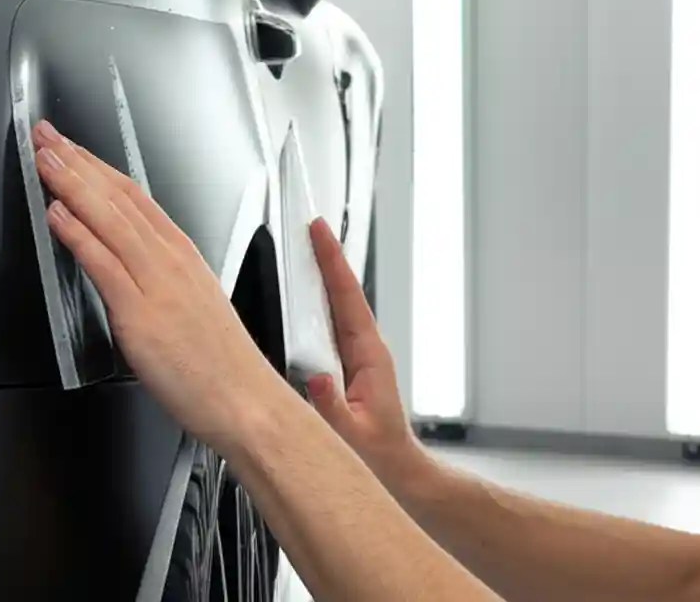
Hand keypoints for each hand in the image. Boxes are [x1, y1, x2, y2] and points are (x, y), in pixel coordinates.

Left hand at [32, 121, 287, 451]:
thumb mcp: (191, 305)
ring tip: (44, 160)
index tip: (73, 149)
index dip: (98, 168)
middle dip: (78, 162)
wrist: (245, 402)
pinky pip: (104, 264)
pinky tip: (57, 214)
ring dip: (72, 185)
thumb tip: (126, 262)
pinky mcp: (141, 314)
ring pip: (109, 220)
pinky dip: (78, 234)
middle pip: (118, 198)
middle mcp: (171, 261)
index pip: (134, 197)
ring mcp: (156, 284)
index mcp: (182, 256)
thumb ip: (158, 279)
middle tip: (46, 136)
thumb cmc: (219, 365)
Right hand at [306, 218, 429, 486]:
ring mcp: (357, 355)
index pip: (348, 297)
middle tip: (308, 226)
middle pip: (342, 292)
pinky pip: (329, 325)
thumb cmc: (378, 457)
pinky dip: (317, 302)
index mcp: (369, 356)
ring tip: (302, 249)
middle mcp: (365, 349)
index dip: (332, 261)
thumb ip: (330, 407)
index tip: (319, 232)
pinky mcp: (347, 364)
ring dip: (320, 277)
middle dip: (325, 257)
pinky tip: (302, 295)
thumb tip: (314, 378)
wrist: (397, 472)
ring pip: (336, 306)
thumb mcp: (351, 436)